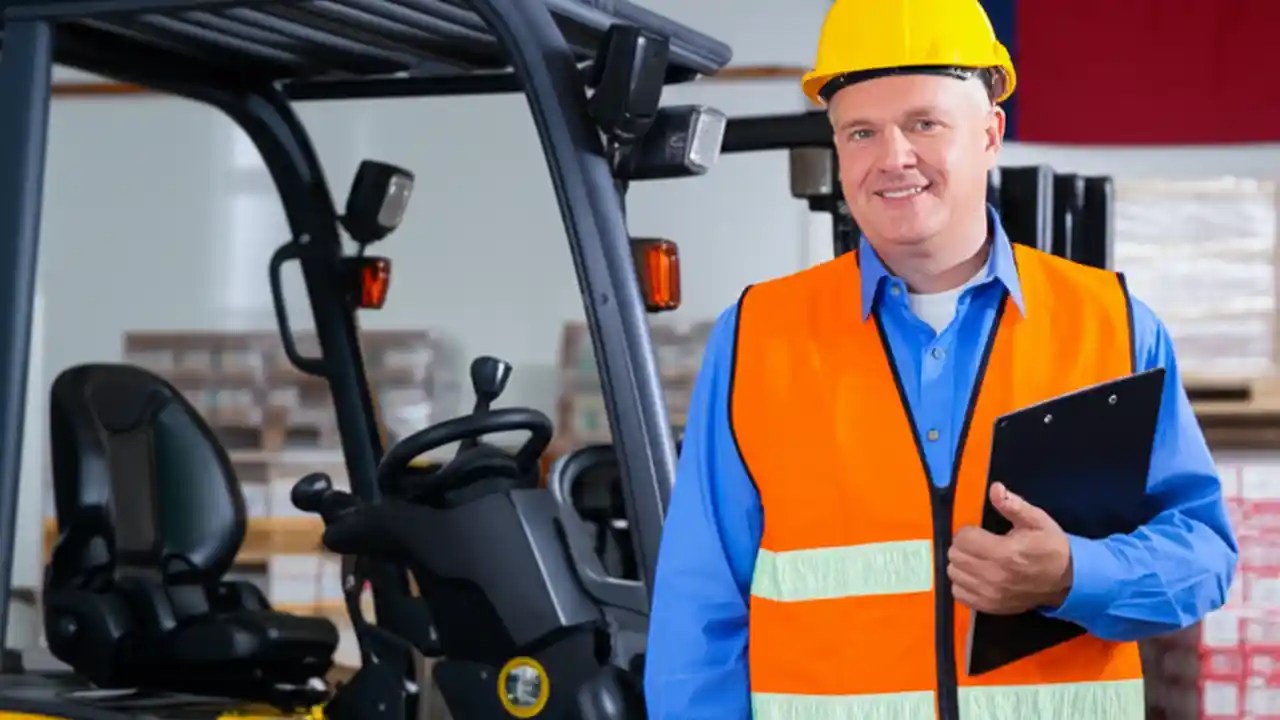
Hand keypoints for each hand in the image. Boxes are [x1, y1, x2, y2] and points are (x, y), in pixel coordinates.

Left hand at [947, 482, 1072, 614]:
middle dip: (963, 546)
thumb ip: (1013, 505)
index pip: (963, 539)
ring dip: (961, 564)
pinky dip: (963, 583)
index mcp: (1004, 552)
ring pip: (954, 574)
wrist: (1067, 581)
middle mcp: (993, 576)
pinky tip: (976, 576)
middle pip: (955, 556)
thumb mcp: (1037, 521)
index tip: (978, 532)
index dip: (968, 531)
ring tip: (977, 559)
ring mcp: (990, 594)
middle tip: (977, 544)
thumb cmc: (1050, 547)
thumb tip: (995, 488)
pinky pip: (959, 594)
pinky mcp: (989, 607)